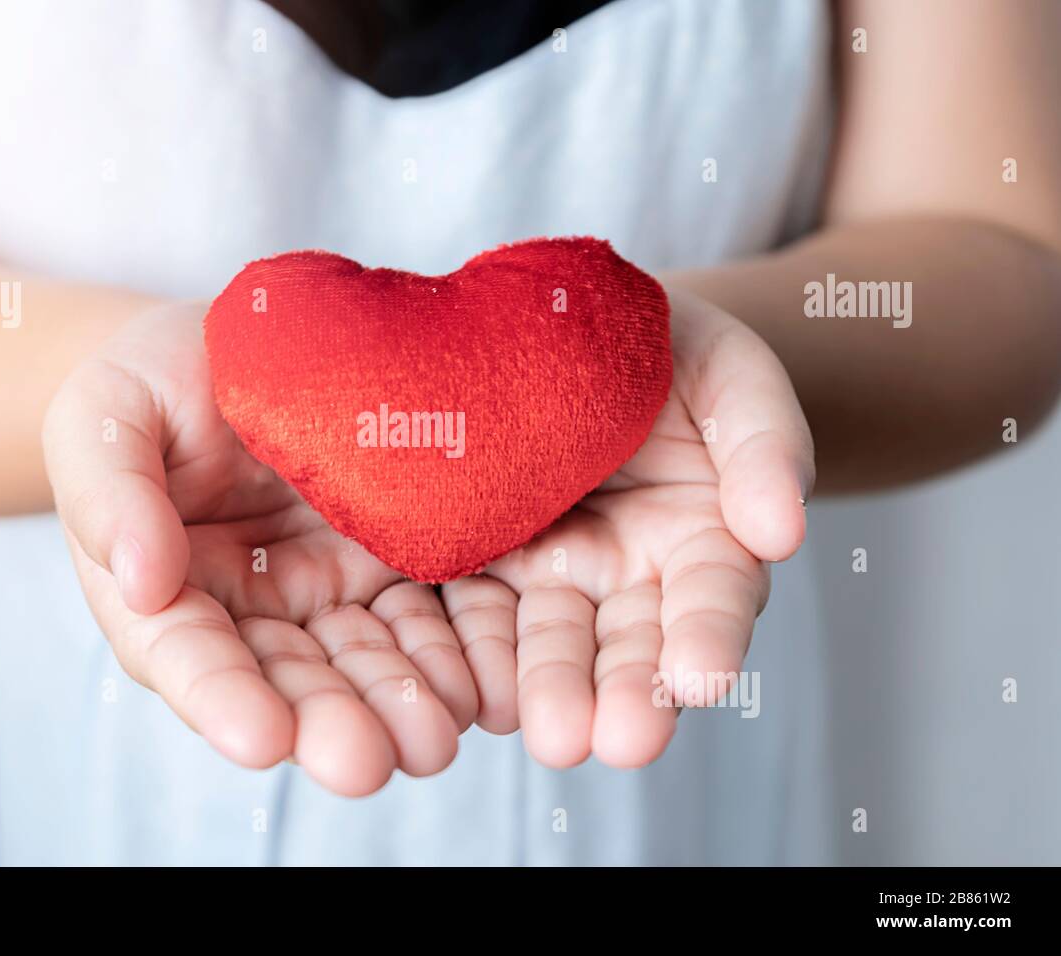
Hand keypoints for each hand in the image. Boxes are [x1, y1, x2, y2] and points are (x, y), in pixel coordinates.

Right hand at [43, 304, 478, 795]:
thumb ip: (110, 493)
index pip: (188, 655)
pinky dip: (453, 652)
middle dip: (326, 725)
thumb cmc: (156, 377)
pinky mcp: (396, 565)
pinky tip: (484, 684)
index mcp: (167, 594)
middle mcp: (253, 614)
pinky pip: (428, 615)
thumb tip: (140, 582)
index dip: (222, 699)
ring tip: (433, 739)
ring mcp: (330, 594)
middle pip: (289, 682)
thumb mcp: (106, 413)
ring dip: (398, 706)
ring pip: (365, 662)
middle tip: (365, 763)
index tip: (263, 738)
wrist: (245, 342)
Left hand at [441, 289, 813, 768]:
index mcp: (705, 540)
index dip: (710, 635)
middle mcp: (630, 575)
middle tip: (619, 741)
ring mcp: (555, 572)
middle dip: (629, 694)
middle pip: (632, 643)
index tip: (702, 678)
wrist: (583, 330)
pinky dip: (480, 649)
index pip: (714, 597)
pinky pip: (480, 607)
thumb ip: (765, 446)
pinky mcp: (488, 559)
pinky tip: (476, 687)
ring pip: (555, 642)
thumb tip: (780, 534)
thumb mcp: (733, 379)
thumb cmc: (677, 354)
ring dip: (556, 690)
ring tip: (553, 738)